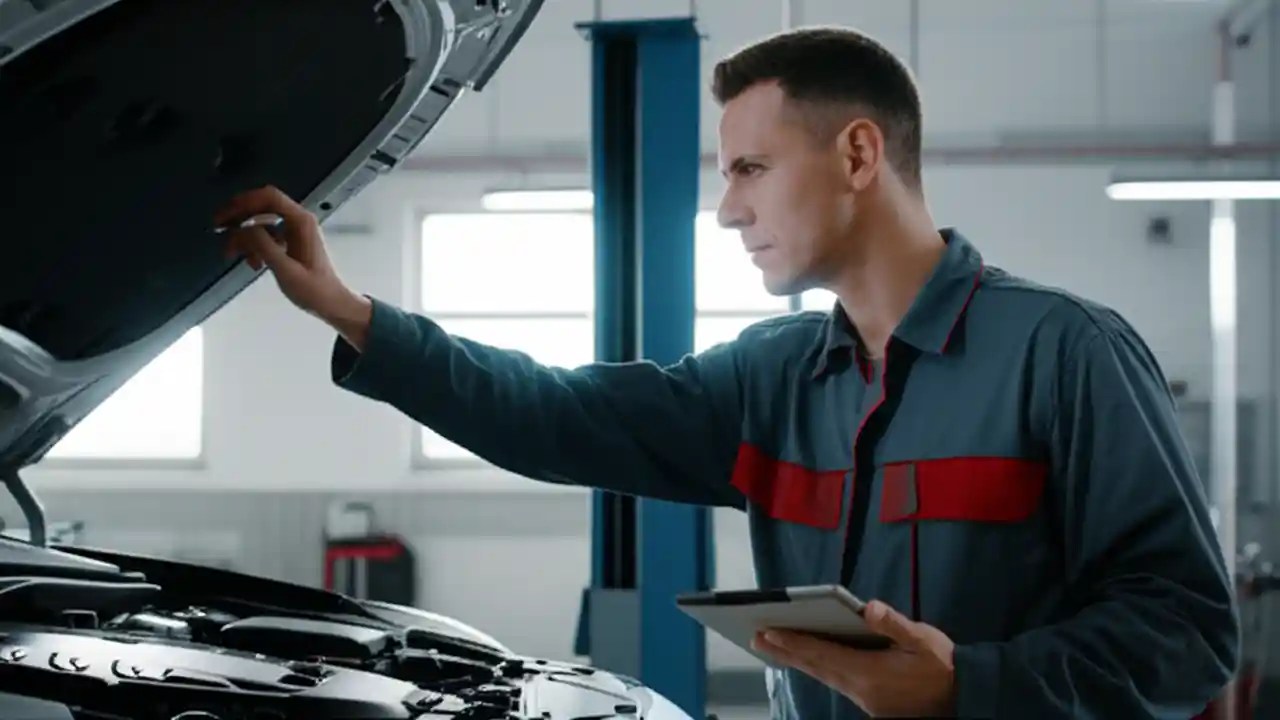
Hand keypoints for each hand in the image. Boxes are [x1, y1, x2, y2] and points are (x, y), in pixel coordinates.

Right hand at [214, 186, 371, 348]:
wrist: (331, 304)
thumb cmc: (314, 290)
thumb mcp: (286, 270)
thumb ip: (263, 246)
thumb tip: (243, 228)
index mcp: (301, 222)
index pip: (269, 197)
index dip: (243, 202)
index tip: (224, 216)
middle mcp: (298, 221)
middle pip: (261, 206)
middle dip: (238, 218)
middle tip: (218, 229)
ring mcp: (294, 231)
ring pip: (260, 223)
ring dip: (244, 237)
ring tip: (233, 255)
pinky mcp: (290, 242)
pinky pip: (266, 236)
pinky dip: (254, 247)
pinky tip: (253, 264)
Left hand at [752, 600, 955, 717]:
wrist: (963, 695)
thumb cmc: (942, 664)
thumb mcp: (922, 639)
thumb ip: (894, 623)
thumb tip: (868, 607)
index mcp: (870, 673)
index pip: (822, 654)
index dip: (793, 642)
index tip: (768, 632)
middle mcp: (860, 689)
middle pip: (815, 668)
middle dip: (785, 652)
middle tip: (756, 637)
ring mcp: (864, 699)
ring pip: (823, 676)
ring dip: (798, 660)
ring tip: (773, 646)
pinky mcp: (870, 702)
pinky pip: (836, 681)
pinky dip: (817, 668)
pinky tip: (809, 660)